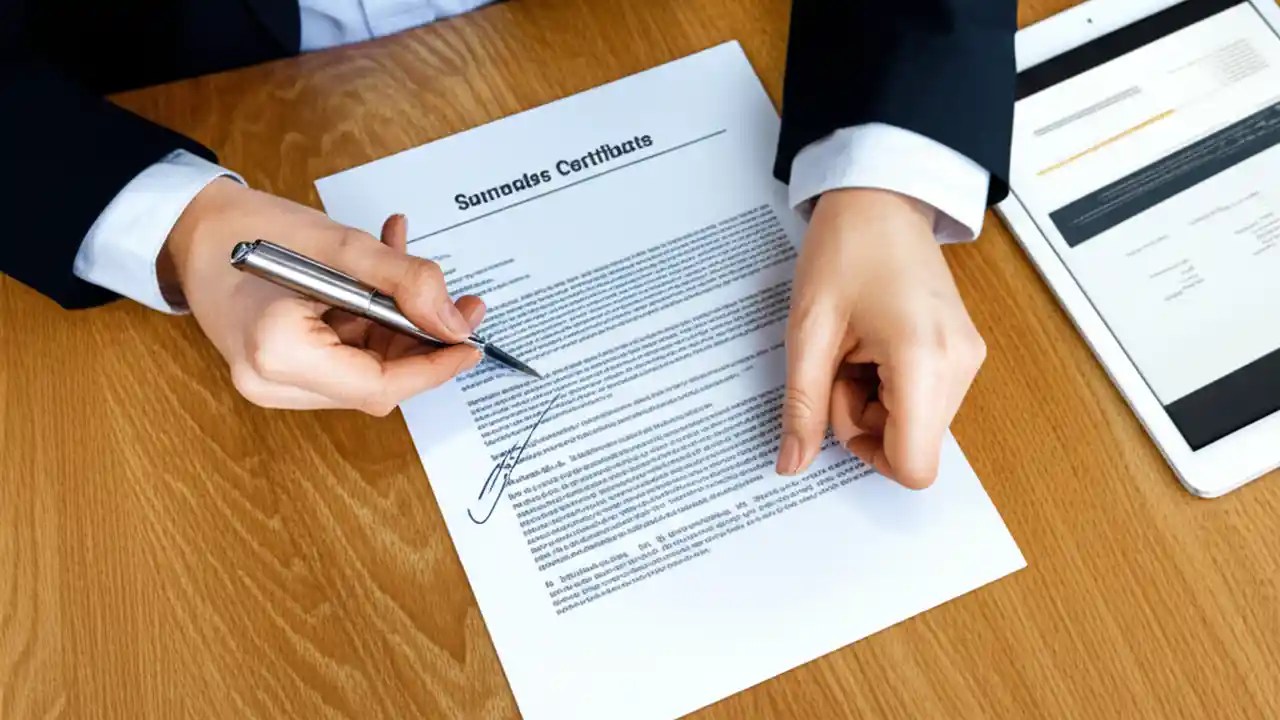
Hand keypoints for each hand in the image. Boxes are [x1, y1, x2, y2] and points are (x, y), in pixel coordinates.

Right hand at [161, 178, 484, 414]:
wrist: (190, 228)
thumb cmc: (247, 229)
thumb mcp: (339, 244)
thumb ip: (404, 281)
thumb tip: (454, 320)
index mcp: (278, 353)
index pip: (379, 384)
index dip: (435, 368)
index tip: (470, 343)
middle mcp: (272, 381)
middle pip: (376, 382)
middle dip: (424, 344)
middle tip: (462, 307)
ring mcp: (273, 380)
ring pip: (365, 369)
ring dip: (400, 326)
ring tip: (416, 274)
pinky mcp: (279, 369)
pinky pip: (344, 354)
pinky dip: (374, 320)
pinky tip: (386, 276)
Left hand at [776, 188, 985, 487]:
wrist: (881, 198)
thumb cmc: (845, 250)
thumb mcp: (808, 331)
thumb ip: (802, 406)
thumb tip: (792, 465)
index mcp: (925, 360)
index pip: (913, 466)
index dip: (866, 453)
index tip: (835, 405)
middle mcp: (959, 367)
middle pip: (911, 444)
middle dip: (862, 419)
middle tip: (838, 363)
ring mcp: (966, 359)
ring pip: (914, 425)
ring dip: (872, 402)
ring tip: (853, 347)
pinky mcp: (962, 353)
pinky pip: (923, 400)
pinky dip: (888, 387)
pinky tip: (871, 344)